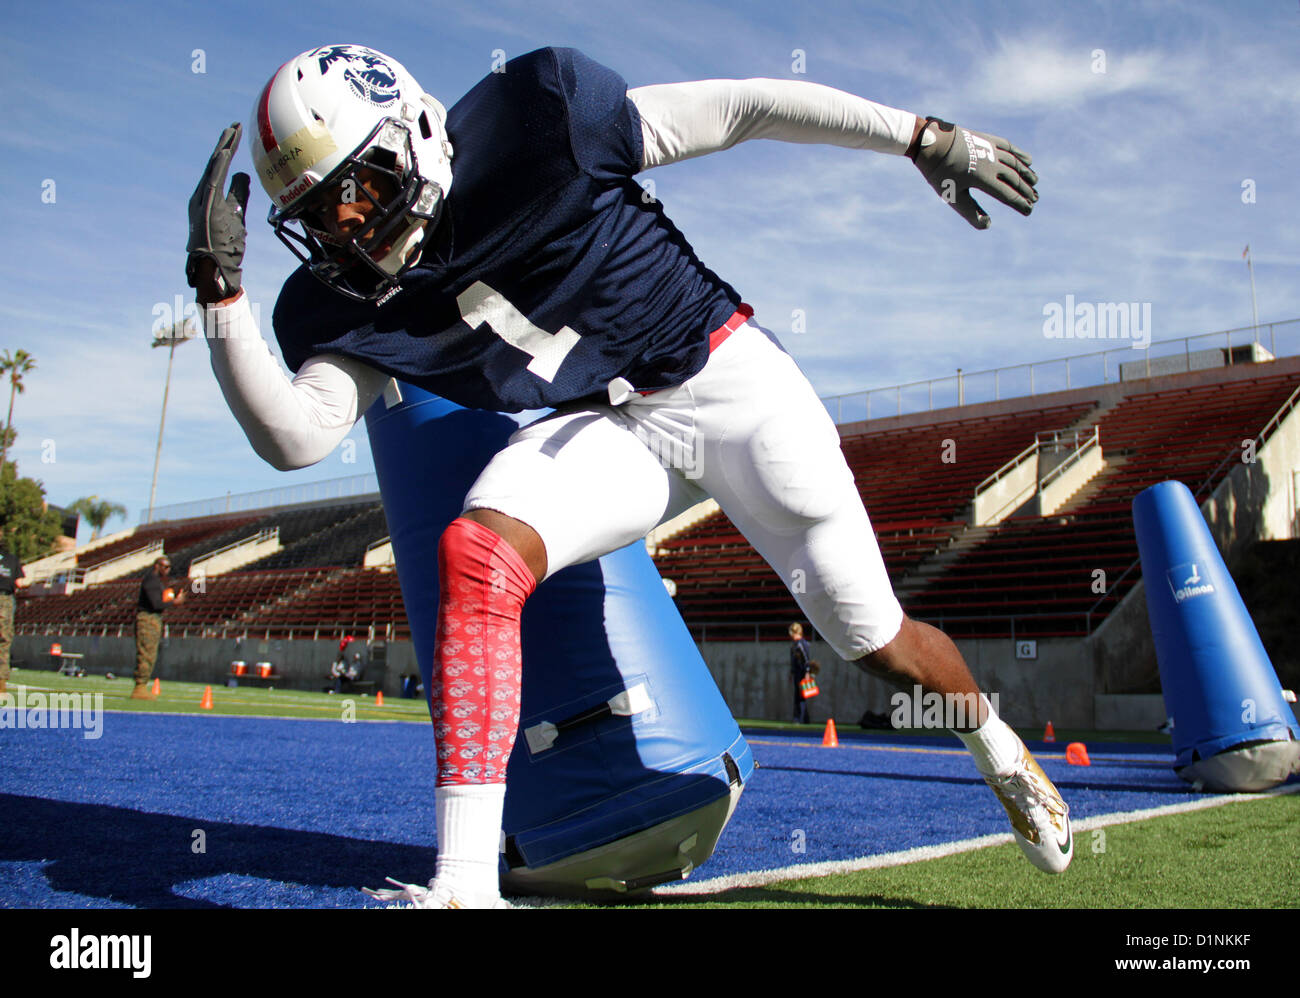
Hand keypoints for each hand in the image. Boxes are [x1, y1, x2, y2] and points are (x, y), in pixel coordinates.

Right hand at [187, 124, 250, 302]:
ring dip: (223, 149)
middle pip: (215, 164)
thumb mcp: (236, 214)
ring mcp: (201, 201)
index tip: (237, 134)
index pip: (220, 168)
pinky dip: (218, 166)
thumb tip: (242, 173)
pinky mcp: (205, 208)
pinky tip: (226, 152)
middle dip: (226, 143)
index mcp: (207, 196)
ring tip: (233, 132)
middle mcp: (201, 195)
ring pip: (213, 170)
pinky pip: (212, 182)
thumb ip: (238, 193)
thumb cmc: (224, 244)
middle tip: (236, 126)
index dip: (228, 149)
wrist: (212, 268)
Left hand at [911, 118, 1037, 228]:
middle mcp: (993, 164)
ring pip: (1015, 164)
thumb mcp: (953, 196)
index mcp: (984, 180)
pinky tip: (1029, 160)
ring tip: (1035, 182)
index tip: (1029, 211)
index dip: (1020, 204)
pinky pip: (1010, 147)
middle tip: (1035, 200)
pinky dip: (1020, 155)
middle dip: (1026, 191)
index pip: (1008, 195)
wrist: (932, 143)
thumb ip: (970, 212)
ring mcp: (992, 150)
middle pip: (1015, 180)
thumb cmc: (941, 173)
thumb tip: (988, 224)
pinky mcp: (988, 139)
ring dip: (1027, 174)